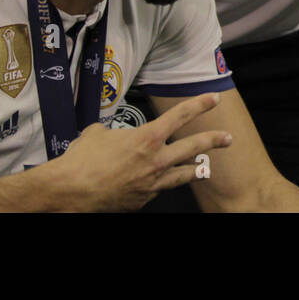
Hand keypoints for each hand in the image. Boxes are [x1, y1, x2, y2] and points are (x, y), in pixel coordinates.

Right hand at [53, 93, 231, 210]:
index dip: (200, 105)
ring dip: (196, 169)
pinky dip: (160, 184)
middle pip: (193, 148)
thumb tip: (110, 137)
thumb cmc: (81, 159)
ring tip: (206, 167)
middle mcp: (155, 161)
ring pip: (182, 175)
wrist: (70, 192)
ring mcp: (152, 184)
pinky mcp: (142, 201)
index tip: (214, 98)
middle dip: (212, 140)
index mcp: (147, 138)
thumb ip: (113, 133)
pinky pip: (157, 190)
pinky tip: (160, 183)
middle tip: (228, 138)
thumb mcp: (97, 133)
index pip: (180, 116)